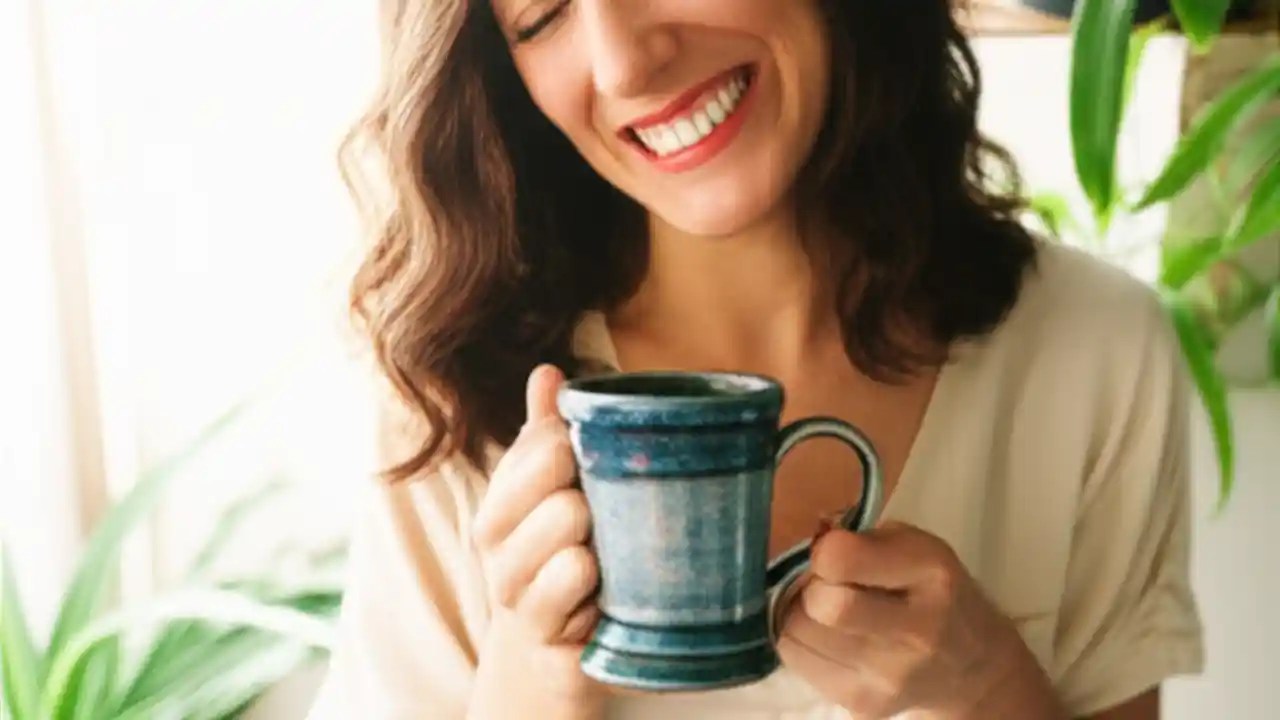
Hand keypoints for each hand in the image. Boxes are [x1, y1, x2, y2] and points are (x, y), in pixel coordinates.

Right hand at [469, 365, 604, 719]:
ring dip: (602, 553)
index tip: (592, 468)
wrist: (540, 661)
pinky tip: (600, 603)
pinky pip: (580, 593)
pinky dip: (600, 596)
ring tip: (603, 567)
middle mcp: (497, 549)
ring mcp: (516, 597)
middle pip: (563, 496)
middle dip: (596, 505)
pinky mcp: (544, 639)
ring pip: (573, 546)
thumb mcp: (545, 496)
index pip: (544, 446)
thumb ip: (543, 434)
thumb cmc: (550, 564)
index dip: (582, 448)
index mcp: (501, 503)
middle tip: (602, 526)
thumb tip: (548, 370)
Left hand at [776, 521, 1064, 718]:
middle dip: (811, 589)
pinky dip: (801, 644)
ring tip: (828, 613)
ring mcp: (891, 677)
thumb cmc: (931, 590)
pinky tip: (830, 639)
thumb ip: (862, 538)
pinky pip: (796, 662)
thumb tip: (809, 545)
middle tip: (828, 587)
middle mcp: (918, 631)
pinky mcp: (864, 705)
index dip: (825, 553)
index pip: (840, 559)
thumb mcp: (914, 545)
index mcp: (931, 574)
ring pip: (797, 634)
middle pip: (822, 606)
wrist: (971, 665)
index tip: (835, 556)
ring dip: (800, 616)